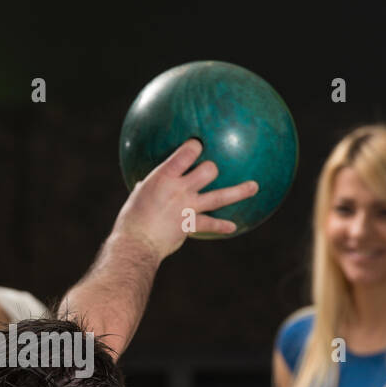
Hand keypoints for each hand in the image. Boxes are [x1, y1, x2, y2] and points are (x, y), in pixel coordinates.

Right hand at [109, 139, 257, 262]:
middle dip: (212, 168)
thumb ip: (147, 188)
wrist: (136, 243)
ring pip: (220, 196)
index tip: (198, 144)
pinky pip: (211, 224)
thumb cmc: (131, 220)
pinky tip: (232, 227)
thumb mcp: (136, 197)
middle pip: (208, 170)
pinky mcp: (191, 224)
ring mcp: (189, 207)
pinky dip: (222, 226)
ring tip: (254, 186)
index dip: (195, 146)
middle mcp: (180, 189)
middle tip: (213, 170)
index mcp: (163, 177)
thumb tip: (146, 184)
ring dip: (239, 191)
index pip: (185, 153)